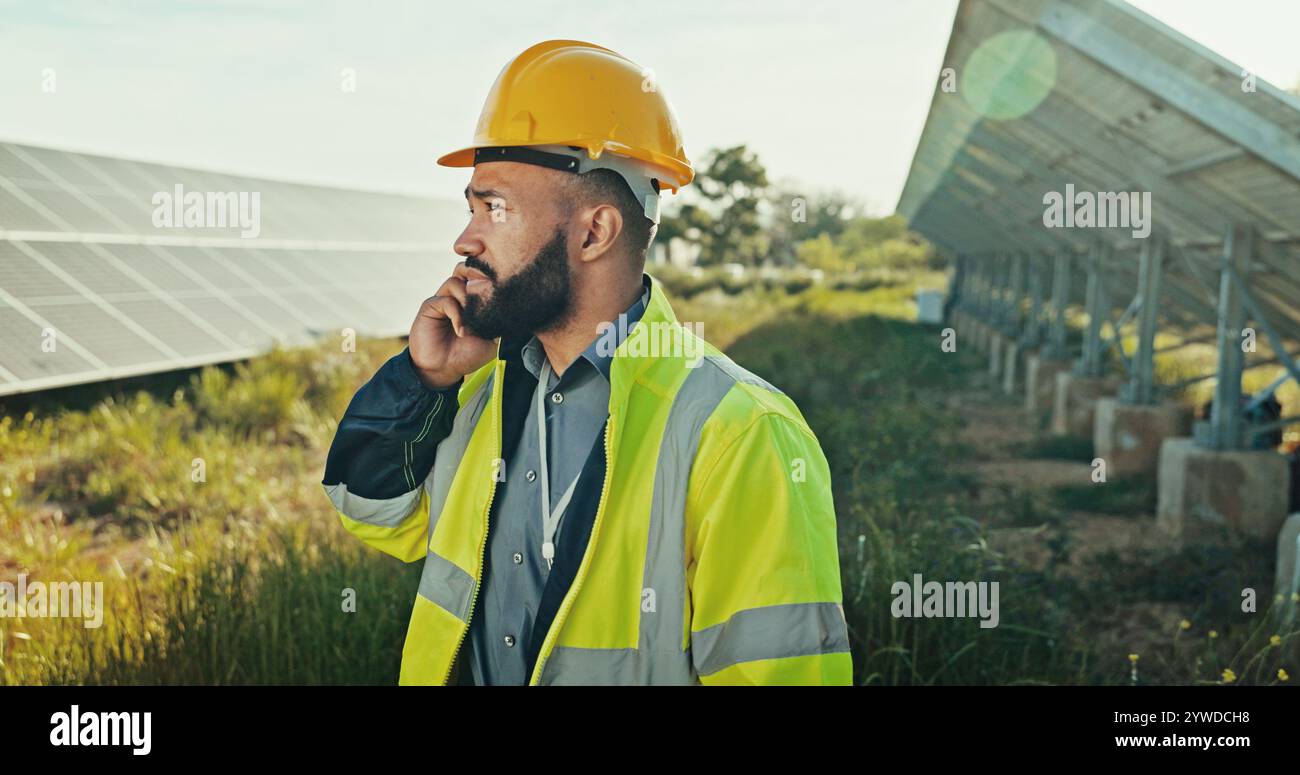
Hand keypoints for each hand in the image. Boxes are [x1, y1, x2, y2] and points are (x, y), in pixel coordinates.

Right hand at [408, 262, 497, 388]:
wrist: (443, 369)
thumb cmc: (467, 354)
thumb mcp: (491, 339)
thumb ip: (499, 321)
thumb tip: (512, 306)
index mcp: (471, 298)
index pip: (480, 274)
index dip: (490, 273)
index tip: (503, 281)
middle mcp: (456, 295)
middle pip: (465, 268)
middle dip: (477, 276)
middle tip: (487, 294)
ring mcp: (443, 299)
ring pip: (455, 281)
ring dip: (468, 299)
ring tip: (474, 320)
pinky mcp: (430, 307)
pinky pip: (446, 300)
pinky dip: (457, 314)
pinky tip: (462, 331)